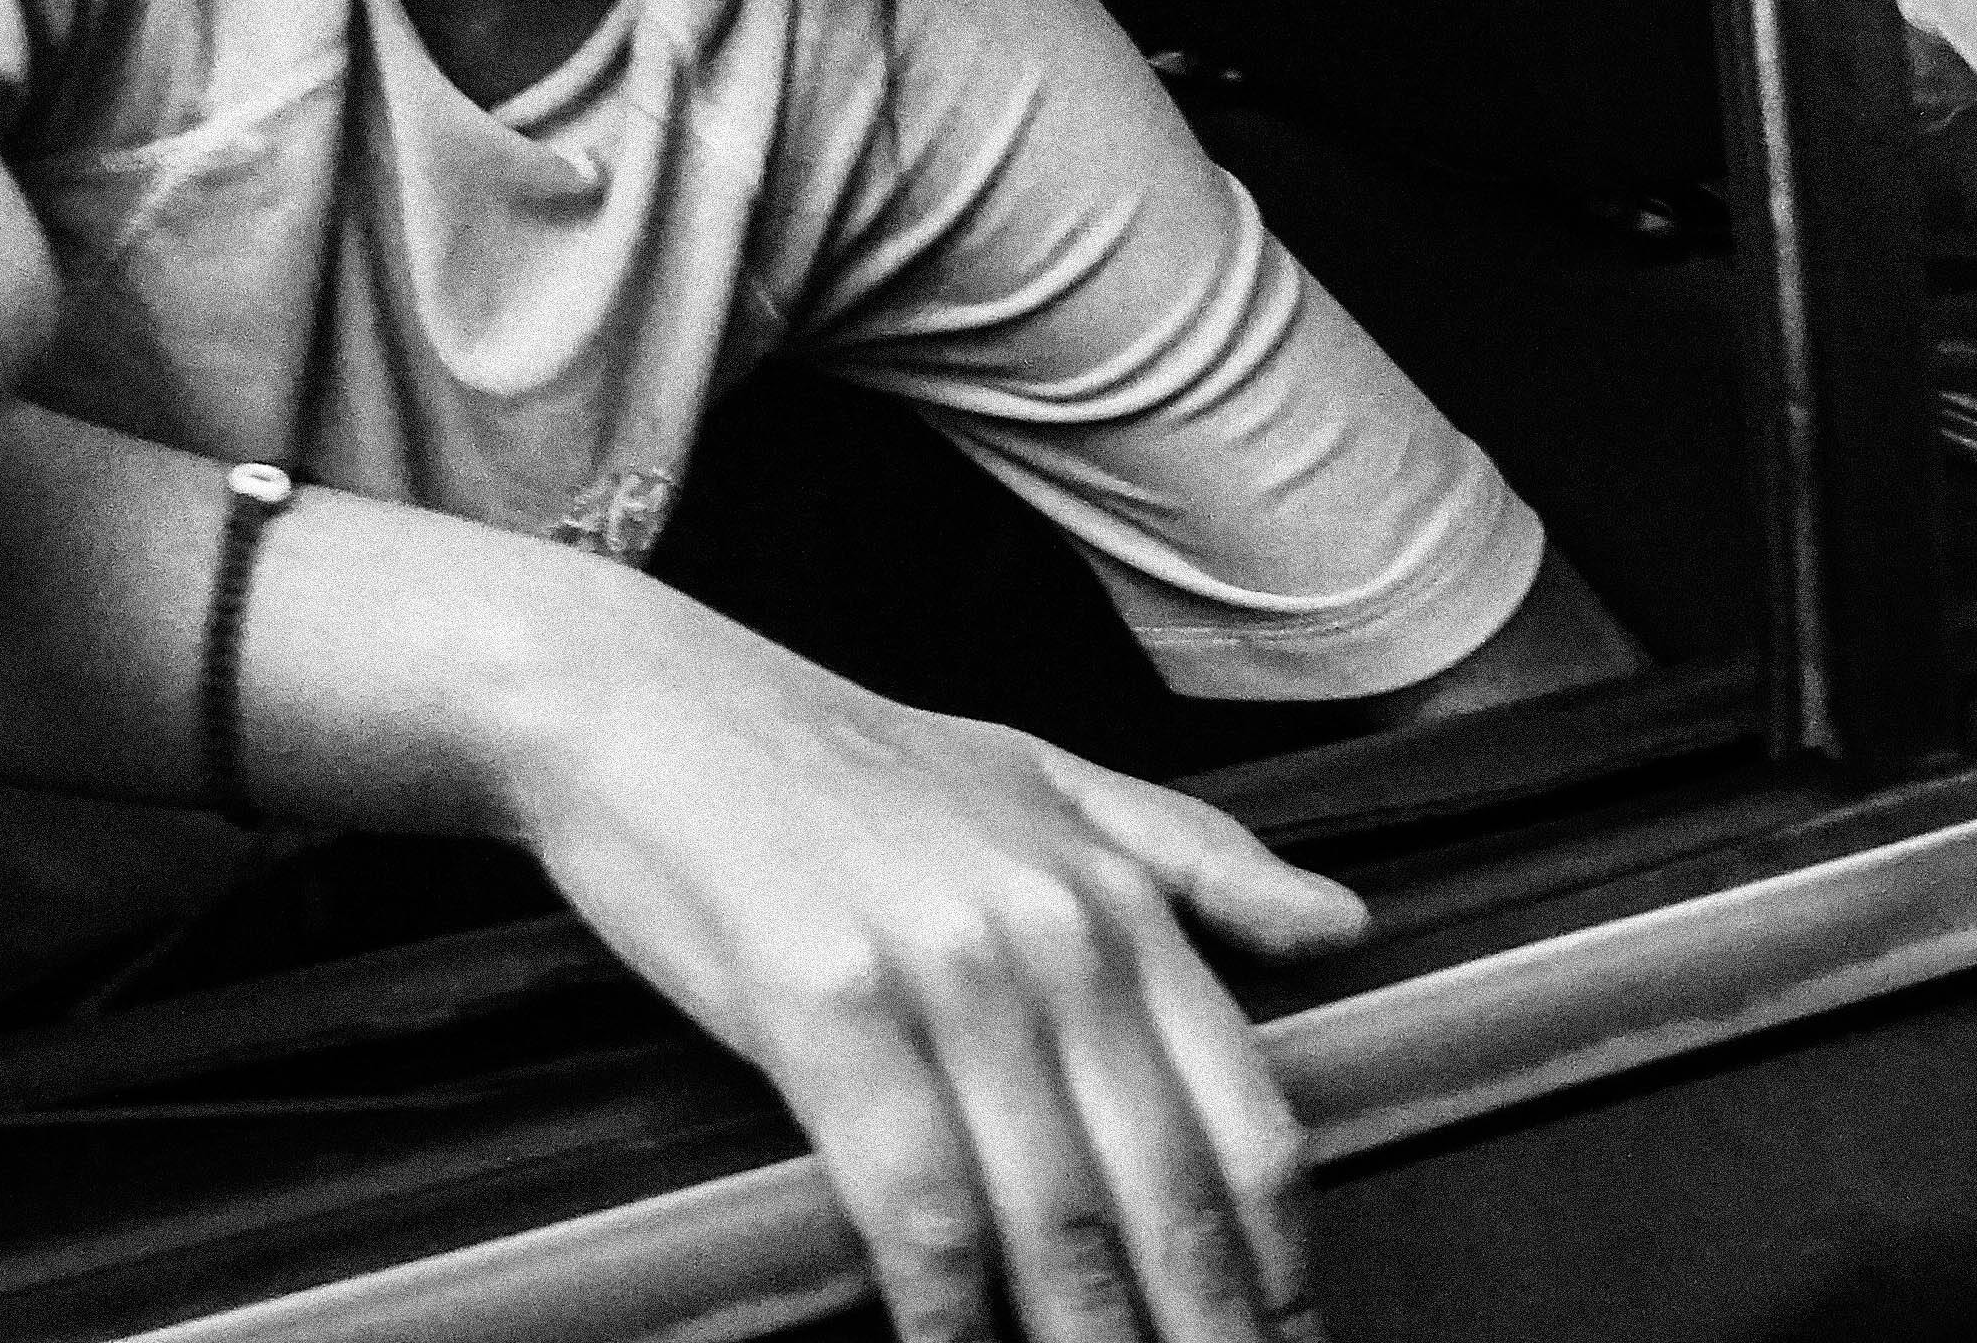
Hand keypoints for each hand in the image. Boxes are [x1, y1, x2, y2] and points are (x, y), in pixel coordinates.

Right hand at [484, 574, 1359, 1342]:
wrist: (635, 699)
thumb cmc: (823, 755)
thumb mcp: (1034, 774)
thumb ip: (1192, 855)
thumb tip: (1342, 926)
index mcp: (1115, 893)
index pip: (1249, 1126)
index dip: (1278, 1271)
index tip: (1286, 1341)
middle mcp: (1052, 933)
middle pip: (1168, 1199)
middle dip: (1204, 1335)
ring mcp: (943, 970)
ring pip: (1055, 1224)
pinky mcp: (826, 1007)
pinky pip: (918, 1209)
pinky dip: (949, 1316)